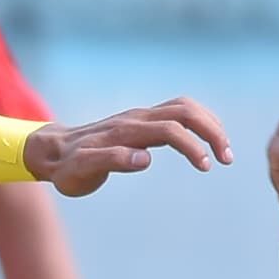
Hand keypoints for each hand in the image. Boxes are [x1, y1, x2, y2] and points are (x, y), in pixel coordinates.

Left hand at [34, 97, 231, 194]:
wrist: (51, 151)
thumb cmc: (65, 167)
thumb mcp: (80, 171)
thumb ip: (109, 161)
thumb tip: (144, 159)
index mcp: (125, 131)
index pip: (170, 129)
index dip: (193, 146)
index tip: (207, 167)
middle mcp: (135, 118)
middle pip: (185, 111)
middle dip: (211, 131)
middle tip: (227, 159)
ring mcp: (139, 116)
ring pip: (184, 107)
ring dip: (209, 125)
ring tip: (223, 151)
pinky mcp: (142, 120)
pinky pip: (177, 112)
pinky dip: (199, 122)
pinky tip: (206, 141)